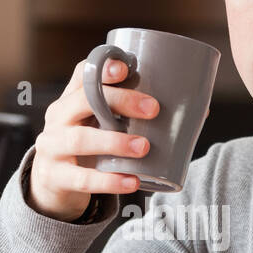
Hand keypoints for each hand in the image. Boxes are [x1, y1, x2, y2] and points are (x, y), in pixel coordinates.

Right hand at [28, 56, 159, 220]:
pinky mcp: (55, 176)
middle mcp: (58, 117)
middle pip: (83, 100)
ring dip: (114, 142)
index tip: (126, 68)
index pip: (83, 73)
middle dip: (120, 101)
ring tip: (143, 147)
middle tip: (154, 109)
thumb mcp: (102, 125)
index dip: (102, 67)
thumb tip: (200, 111)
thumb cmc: (91, 147)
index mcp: (71, 98)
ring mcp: (52, 146)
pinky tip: (130, 182)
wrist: (53, 184)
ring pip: (80, 139)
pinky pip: (81, 179)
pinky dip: (108, 182)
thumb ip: (136, 117)